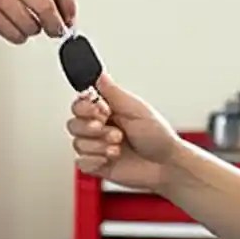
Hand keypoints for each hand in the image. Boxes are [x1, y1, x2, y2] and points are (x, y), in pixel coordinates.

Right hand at [0, 0, 75, 43]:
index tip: (70, 19)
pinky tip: (8, 28)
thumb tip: (62, 8)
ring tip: (20, 25)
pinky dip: (16, 36)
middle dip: (55, 25)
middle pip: (48, 7)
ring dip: (30, 31)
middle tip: (55, 32)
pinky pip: (14, 33)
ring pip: (31, 24)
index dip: (69, 6)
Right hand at [67, 72, 181, 190]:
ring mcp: (97, 147)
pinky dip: (95, 160)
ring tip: (118, 145)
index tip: (103, 111)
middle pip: (73, 123)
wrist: (166, 166)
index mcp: (107, 110)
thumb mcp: (136, 109)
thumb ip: (113, 92)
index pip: (80, 104)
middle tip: (114, 131)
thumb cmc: (158, 136)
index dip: (85, 108)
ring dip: (99, 145)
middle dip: (92, 128)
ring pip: (78, 143)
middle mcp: (100, 127)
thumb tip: (99, 73)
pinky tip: (111, 157)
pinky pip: (81, 163)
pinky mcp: (97, 165)